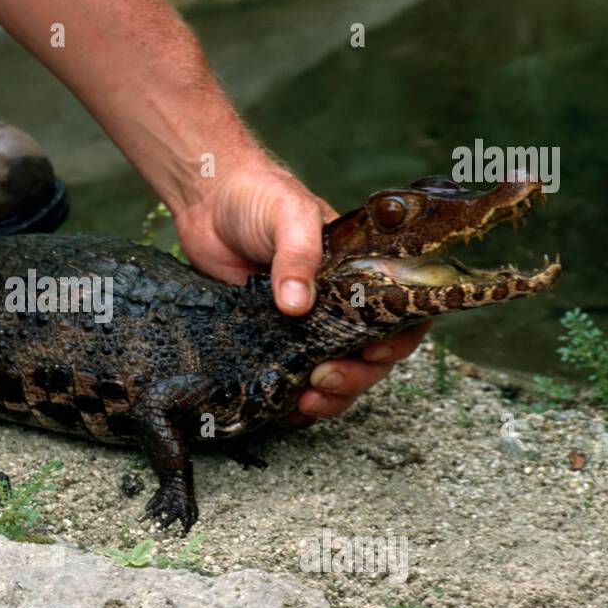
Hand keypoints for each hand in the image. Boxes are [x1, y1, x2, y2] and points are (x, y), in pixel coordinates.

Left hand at [172, 154, 428, 422]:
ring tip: (307, 403)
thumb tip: (297, 305)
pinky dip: (293, 399)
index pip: (400, 312)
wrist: (206, 200)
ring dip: (331, 397)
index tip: (375, 352)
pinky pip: (292, 378)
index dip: (399, 339)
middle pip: (371, 355)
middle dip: (357, 376)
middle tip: (326, 379)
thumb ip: (298, 255)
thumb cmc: (258, 196)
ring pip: (336, 373)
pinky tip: (284, 410)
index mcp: (360, 272)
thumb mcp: (288, 215)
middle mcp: (341, 303)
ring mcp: (306, 325)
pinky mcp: (270, 339)